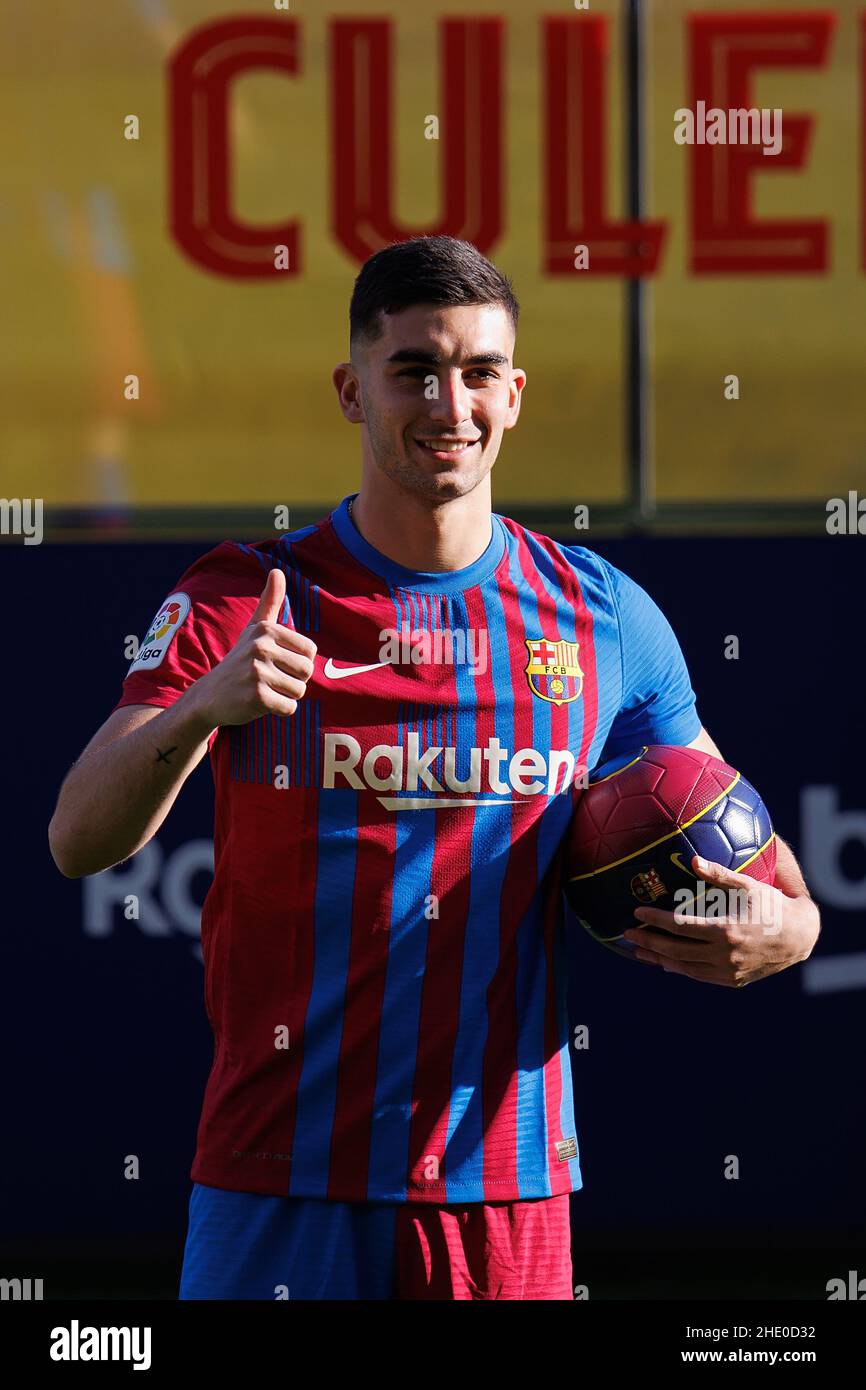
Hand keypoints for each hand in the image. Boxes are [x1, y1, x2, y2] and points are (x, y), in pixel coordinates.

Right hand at [189, 568, 316, 727]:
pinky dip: (278, 711)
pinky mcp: (256, 697)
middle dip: (293, 681)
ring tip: (263, 690)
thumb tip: (277, 570)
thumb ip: (269, 602)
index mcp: (266, 629)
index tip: (275, 664)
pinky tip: (258, 704)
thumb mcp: (254, 629)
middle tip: (269, 681)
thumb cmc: (239, 661)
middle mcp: (260, 647)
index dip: (297, 663)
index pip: (310, 652)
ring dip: (285, 697)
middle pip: (307, 672)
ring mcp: (257, 672)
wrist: (209, 696)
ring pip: (299, 691)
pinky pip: (289, 708)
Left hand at [621, 855, 820, 987]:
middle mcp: (725, 954)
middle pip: (676, 950)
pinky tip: (667, 963)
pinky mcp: (734, 981)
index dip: (655, 920)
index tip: (636, 913)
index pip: (680, 926)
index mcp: (725, 930)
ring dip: (659, 959)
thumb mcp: (749, 886)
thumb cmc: (774, 906)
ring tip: (639, 952)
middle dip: (648, 943)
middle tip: (627, 935)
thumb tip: (693, 859)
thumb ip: (720, 875)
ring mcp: (729, 971)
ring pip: (685, 968)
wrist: (800, 937)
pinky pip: (700, 976)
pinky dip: (681, 969)